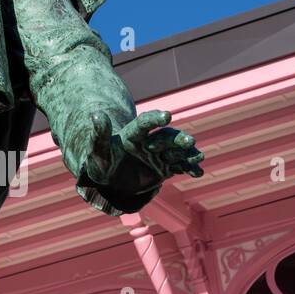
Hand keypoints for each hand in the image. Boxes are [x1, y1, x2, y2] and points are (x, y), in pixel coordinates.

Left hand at [84, 110, 203, 193]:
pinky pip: (181, 166)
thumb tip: (96, 114)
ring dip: (188, 152)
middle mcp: (149, 142)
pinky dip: (190, 168)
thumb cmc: (100, 161)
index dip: (155, 119)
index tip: (166, 116)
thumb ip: (99, 134)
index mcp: (132, 134)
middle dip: (178, 139)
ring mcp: (159, 154)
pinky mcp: (166, 167)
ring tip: (198, 157)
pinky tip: (197, 173)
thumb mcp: (97, 150)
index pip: (144, 123)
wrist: (109, 179)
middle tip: (188, 141)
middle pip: (166, 137)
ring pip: (177, 150)